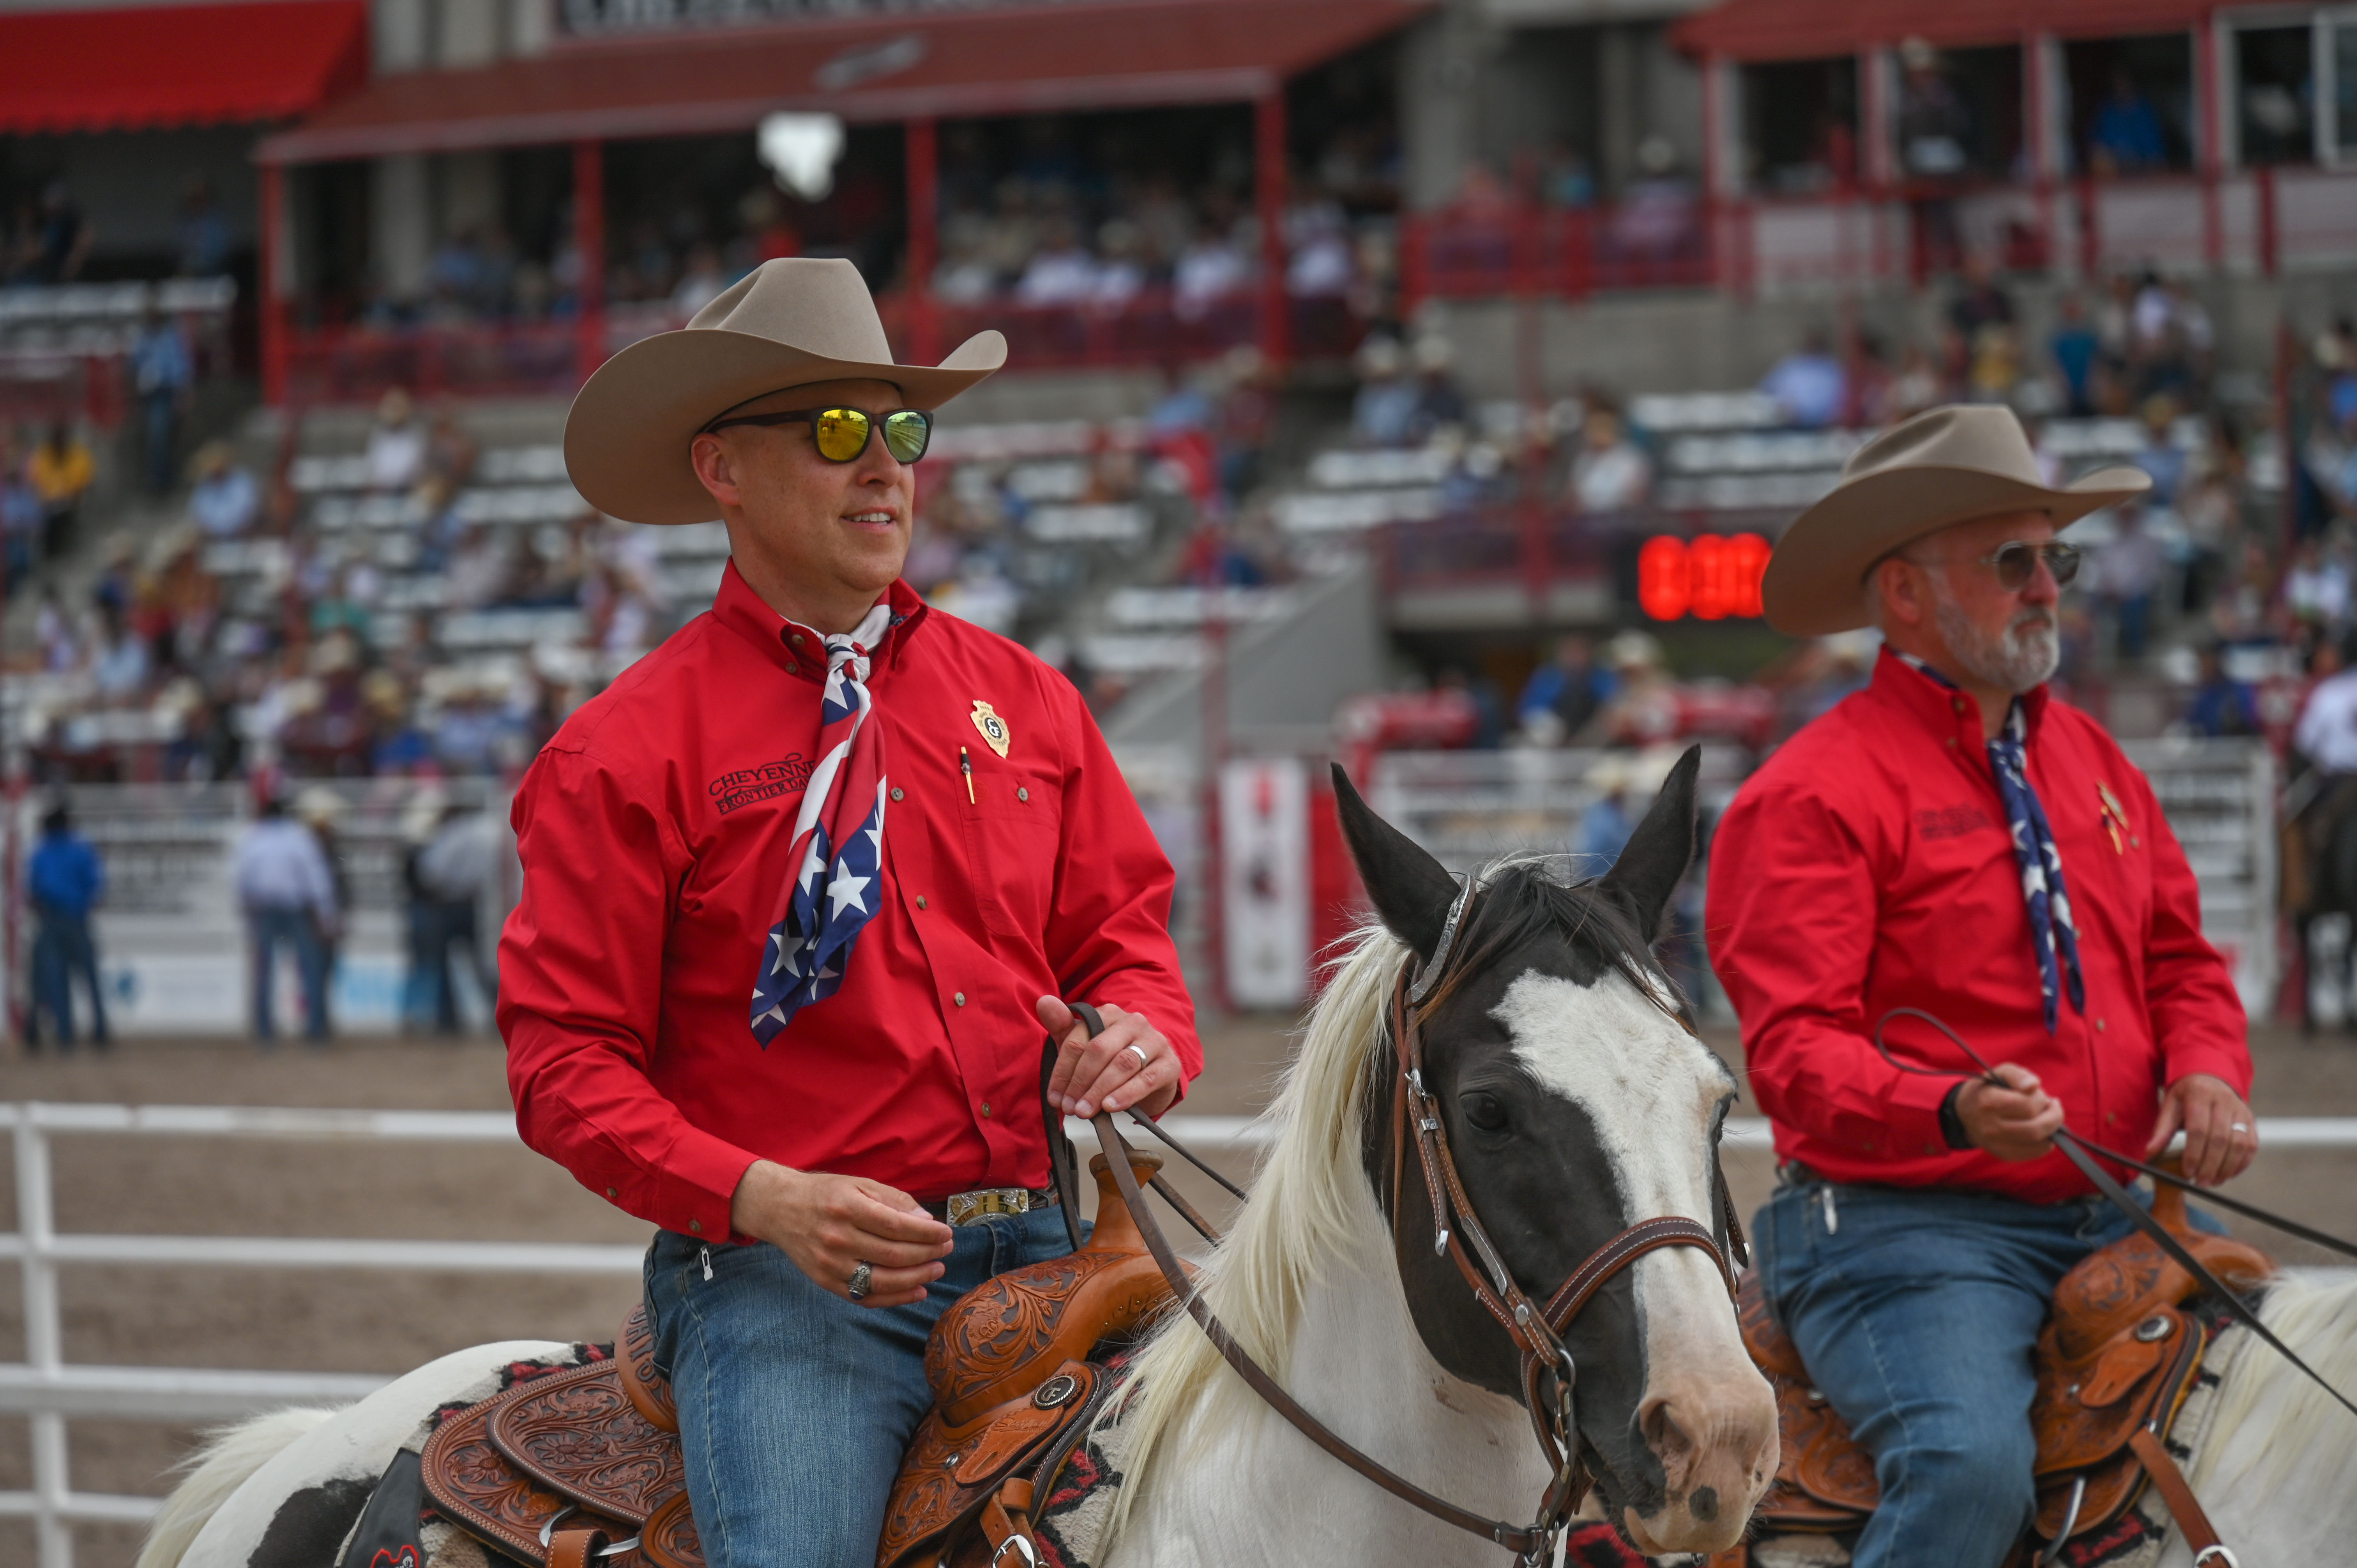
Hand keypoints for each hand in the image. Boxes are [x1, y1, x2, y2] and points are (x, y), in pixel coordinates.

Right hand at [726, 1160, 953, 1308]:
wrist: (780, 1209)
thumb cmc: (825, 1194)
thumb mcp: (858, 1184)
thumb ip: (893, 1200)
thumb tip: (926, 1221)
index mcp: (847, 1207)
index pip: (896, 1225)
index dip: (926, 1233)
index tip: (946, 1233)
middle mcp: (837, 1238)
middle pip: (892, 1254)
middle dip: (927, 1254)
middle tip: (947, 1249)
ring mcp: (830, 1264)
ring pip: (881, 1280)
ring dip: (916, 1278)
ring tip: (937, 1269)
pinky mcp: (826, 1282)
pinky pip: (864, 1297)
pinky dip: (894, 1298)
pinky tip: (916, 1291)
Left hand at [1039, 996, 1180, 1120]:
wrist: (1153, 1073)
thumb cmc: (1112, 1059)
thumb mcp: (1084, 1045)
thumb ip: (1062, 1026)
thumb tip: (1042, 1002)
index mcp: (1108, 1013)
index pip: (1078, 1039)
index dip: (1063, 1070)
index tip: (1054, 1097)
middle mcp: (1133, 1022)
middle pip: (1099, 1049)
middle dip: (1080, 1081)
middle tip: (1069, 1107)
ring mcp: (1154, 1041)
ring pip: (1123, 1063)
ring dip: (1099, 1090)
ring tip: (1084, 1111)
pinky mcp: (1170, 1064)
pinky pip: (1147, 1079)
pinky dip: (1126, 1094)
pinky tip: (1110, 1107)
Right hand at [1956, 1063, 2064, 1161]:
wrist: (1965, 1112)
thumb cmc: (1989, 1089)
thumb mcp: (2000, 1073)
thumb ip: (2018, 1074)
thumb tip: (2033, 1085)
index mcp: (1989, 1103)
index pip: (2028, 1106)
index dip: (2041, 1099)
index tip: (2039, 1093)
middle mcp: (1991, 1127)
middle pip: (2035, 1129)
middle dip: (2053, 1117)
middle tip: (2052, 1107)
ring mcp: (1996, 1144)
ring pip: (2038, 1143)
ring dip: (2051, 1129)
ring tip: (2047, 1118)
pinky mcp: (2002, 1154)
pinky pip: (2033, 1153)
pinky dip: (2045, 1142)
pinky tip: (2041, 1131)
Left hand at [2144, 1073, 2257, 1186]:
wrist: (2209, 1076)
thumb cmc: (2186, 1094)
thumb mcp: (2170, 1105)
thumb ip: (2162, 1129)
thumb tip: (2150, 1152)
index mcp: (2200, 1094)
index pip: (2198, 1129)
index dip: (2194, 1153)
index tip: (2187, 1172)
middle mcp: (2224, 1101)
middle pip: (2221, 1139)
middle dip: (2210, 1165)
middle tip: (2200, 1182)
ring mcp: (2241, 1110)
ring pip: (2239, 1144)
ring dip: (2227, 1167)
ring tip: (2212, 1182)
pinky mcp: (2250, 1119)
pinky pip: (2251, 1144)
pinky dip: (2241, 1163)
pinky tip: (2228, 1174)